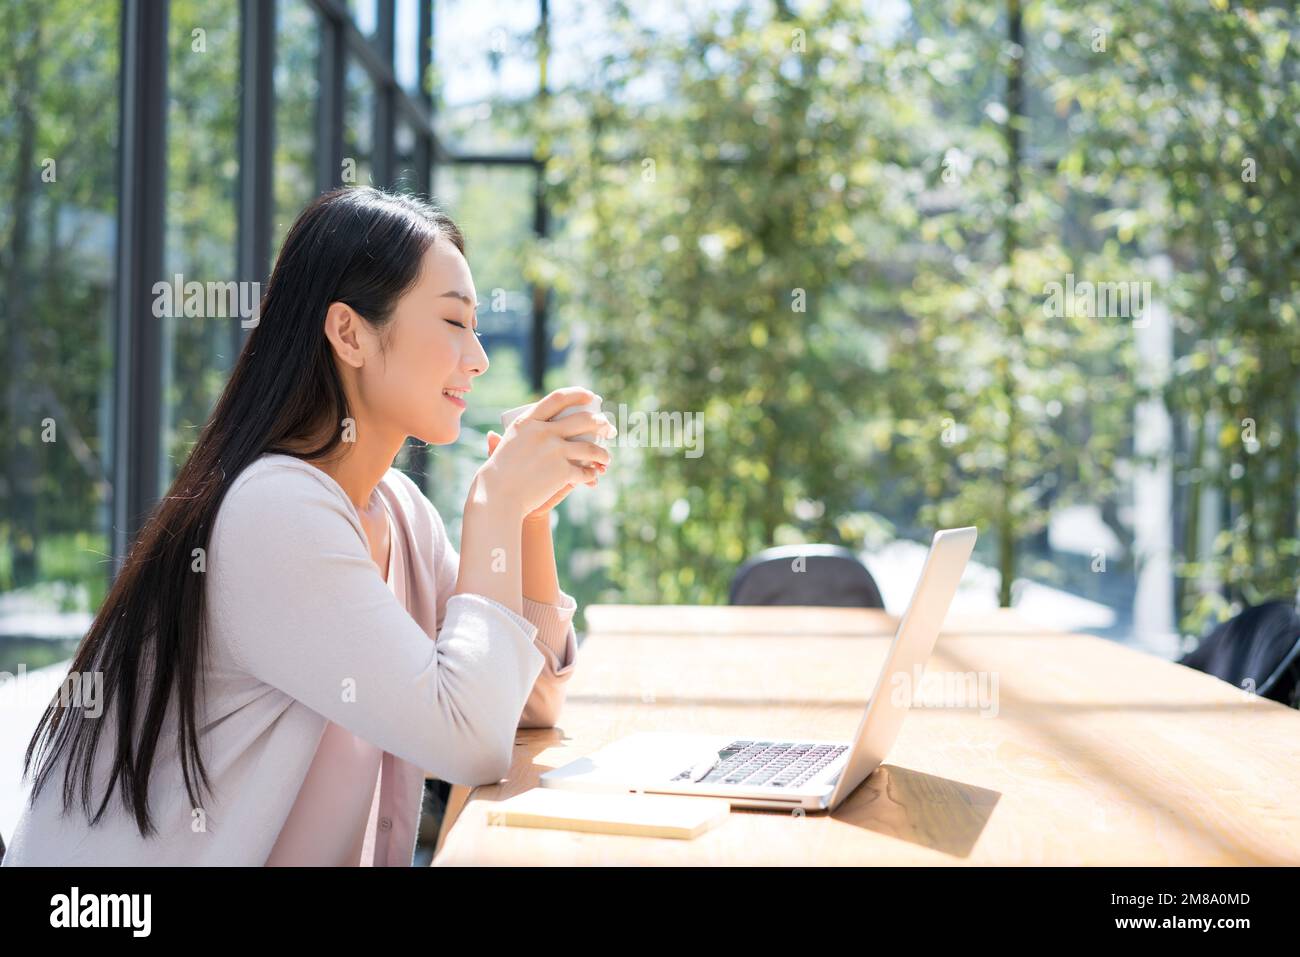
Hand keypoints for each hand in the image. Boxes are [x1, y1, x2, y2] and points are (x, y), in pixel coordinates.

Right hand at [474, 387, 614, 519]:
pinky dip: (590, 475)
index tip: (590, 396)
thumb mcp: (501, 448)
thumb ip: (503, 439)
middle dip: (601, 423)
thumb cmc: (497, 473)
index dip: (578, 394)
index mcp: (528, 421)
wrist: (499, 496)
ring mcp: (555, 451)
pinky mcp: (562, 471)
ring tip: (605, 458)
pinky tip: (592, 476)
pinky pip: (585, 471)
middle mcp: (544, 432)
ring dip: (602, 454)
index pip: (558, 398)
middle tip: (608, 428)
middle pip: (583, 420)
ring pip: (590, 448)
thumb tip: (494, 433)